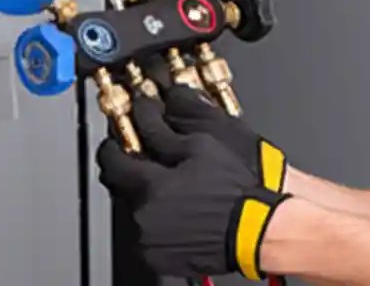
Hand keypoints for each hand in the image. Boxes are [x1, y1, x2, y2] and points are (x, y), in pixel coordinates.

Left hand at [98, 96, 291, 279]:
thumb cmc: (237, 190)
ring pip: (135, 210)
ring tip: (177, 192)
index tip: (118, 142)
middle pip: (120, 187)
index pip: (111, 161)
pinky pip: (148, 233)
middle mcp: (143, 216)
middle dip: (130, 172)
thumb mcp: (203, 146)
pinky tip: (181, 213)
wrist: (258, 230)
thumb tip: (146, 112)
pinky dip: (158, 221)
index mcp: (150, 186)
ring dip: (147, 198)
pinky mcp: (159, 257)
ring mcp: (150, 241)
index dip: (112, 147)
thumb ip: (164, 131)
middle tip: (150, 163)